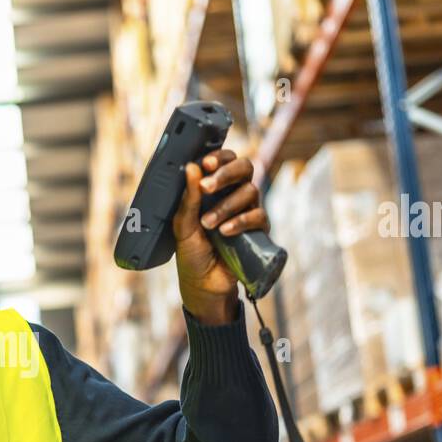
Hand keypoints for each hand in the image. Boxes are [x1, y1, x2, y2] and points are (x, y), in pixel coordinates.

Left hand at [172, 150, 269, 323]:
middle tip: (207, 187)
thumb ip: (188, 198)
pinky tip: (226, 231)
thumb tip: (191, 167)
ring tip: (208, 224)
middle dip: (226, 174)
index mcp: (216, 188)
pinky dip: (242, 221)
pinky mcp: (258, 230)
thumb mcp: (183, 225)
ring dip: (227, 206)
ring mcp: (248, 210)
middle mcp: (234, 194)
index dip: (220, 157)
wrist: (203, 283)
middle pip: (245, 168)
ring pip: (250, 192)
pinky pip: (259, 216)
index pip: (225, 160)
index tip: (206, 164)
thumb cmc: (191, 251)